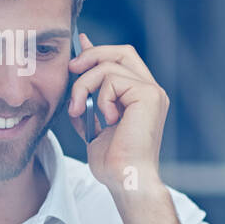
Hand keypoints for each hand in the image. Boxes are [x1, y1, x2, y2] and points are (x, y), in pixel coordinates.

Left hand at [67, 33, 169, 195]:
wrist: (126, 180)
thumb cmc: (112, 162)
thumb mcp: (93, 123)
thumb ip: (89, 99)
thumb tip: (78, 74)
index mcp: (140, 97)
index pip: (122, 59)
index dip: (99, 49)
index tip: (79, 43)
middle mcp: (150, 91)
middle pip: (121, 51)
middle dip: (92, 55)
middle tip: (72, 69)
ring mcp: (152, 92)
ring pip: (107, 67)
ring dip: (84, 87)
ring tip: (78, 111)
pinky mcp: (149, 95)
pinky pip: (112, 80)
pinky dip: (99, 99)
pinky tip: (106, 120)